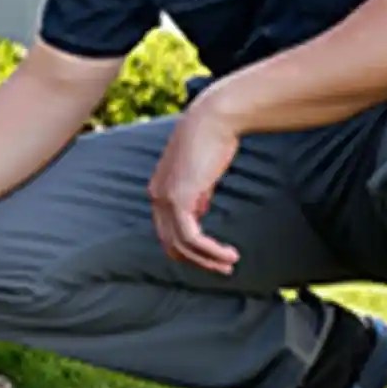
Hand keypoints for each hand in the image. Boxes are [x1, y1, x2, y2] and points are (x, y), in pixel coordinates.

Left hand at [147, 104, 241, 274]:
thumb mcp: (200, 173)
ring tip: (229, 264)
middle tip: (222, 268)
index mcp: (159, 190)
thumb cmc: (211, 140)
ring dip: (207, 260)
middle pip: (170, 243)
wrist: (213, 118)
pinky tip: (228, 254)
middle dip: (197, 260)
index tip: (212, 255)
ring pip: (181, 245)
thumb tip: (199, 213)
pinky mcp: (179, 199)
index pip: (166, 231)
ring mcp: (165, 198)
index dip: (187, 249)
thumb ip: (196, 194)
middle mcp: (157, 197)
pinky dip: (210, 250)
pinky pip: (192, 237)